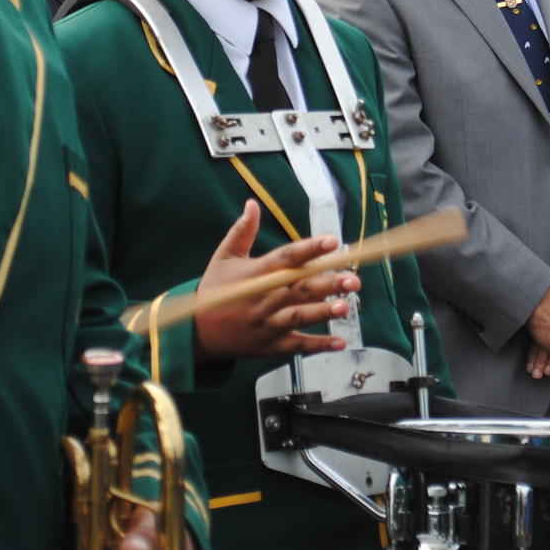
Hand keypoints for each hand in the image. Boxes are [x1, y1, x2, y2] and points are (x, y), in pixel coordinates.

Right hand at [194, 200, 360, 359]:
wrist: (196, 333)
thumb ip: (242, 231)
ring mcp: (266, 324)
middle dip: (327, 284)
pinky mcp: (269, 346)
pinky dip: (319, 345)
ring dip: (323, 312)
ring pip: (299, 317)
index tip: (332, 241)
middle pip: (299, 289)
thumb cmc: (213, 291)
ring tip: (345, 305)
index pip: (286, 258)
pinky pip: (297, 346)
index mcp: (255, 274)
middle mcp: (263, 299)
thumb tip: (252, 203)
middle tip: (353, 279)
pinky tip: (340, 342)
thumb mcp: (223, 257)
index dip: (309, 249)